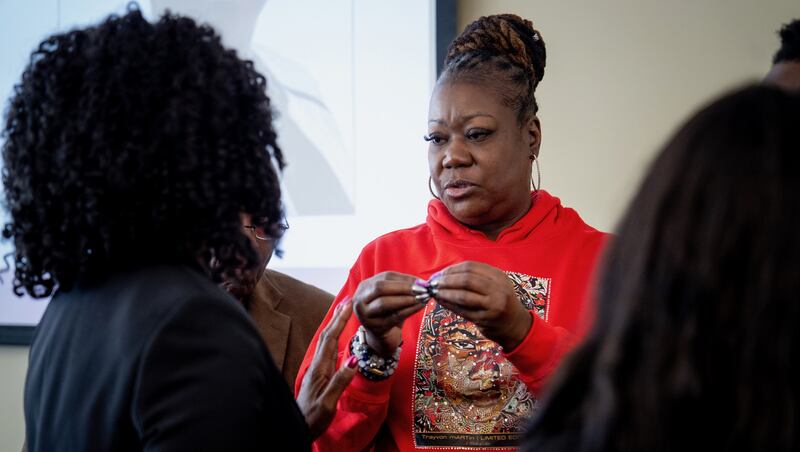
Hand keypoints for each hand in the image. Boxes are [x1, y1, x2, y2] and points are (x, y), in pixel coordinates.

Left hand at [296, 298, 357, 438]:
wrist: (297, 429)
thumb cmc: (312, 418)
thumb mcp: (328, 402)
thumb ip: (340, 381)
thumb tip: (354, 359)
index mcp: (320, 369)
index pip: (331, 338)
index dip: (340, 320)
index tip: (349, 304)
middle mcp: (317, 365)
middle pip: (328, 335)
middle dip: (338, 316)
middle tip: (348, 300)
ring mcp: (317, 370)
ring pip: (327, 341)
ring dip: (336, 325)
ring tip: (343, 311)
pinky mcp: (319, 376)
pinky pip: (329, 351)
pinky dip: (335, 338)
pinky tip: (338, 337)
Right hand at [352, 272, 424, 356]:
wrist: (381, 336)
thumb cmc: (389, 313)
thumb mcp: (391, 297)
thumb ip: (402, 287)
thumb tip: (422, 283)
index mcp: (364, 287)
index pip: (386, 276)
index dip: (405, 278)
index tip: (422, 281)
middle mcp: (360, 299)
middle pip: (381, 287)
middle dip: (404, 287)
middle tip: (422, 289)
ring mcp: (364, 314)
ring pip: (385, 302)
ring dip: (406, 299)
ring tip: (422, 298)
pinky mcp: (373, 327)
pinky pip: (393, 316)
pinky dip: (409, 310)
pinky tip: (420, 306)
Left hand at [432, 261, 531, 350]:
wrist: (515, 324)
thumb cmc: (498, 301)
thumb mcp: (493, 284)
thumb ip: (473, 278)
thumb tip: (442, 275)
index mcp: (498, 275)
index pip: (470, 267)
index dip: (451, 269)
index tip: (438, 274)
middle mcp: (497, 288)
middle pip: (466, 279)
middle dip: (446, 280)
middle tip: (432, 284)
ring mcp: (493, 305)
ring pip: (463, 296)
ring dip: (445, 293)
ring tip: (434, 292)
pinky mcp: (486, 319)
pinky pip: (463, 311)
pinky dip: (449, 305)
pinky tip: (441, 302)